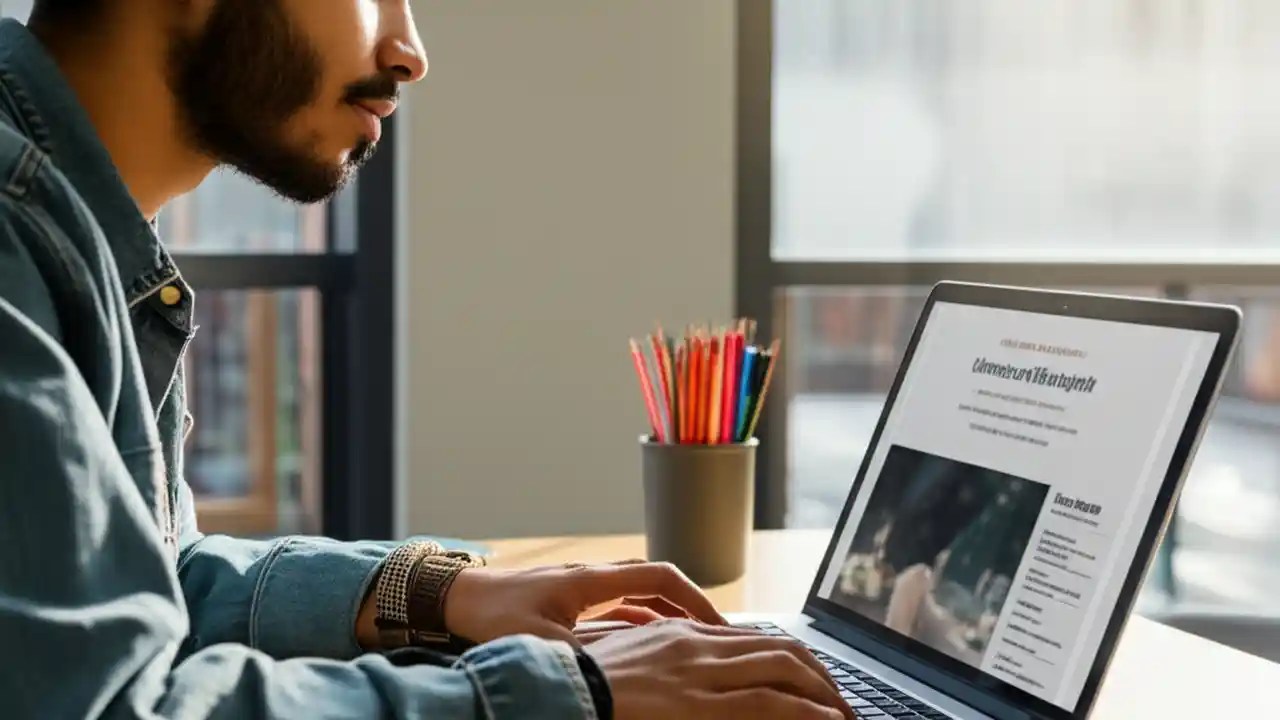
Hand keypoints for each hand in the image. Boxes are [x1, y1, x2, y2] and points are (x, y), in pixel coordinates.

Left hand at [442, 560, 725, 645]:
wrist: (454, 597)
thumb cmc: (491, 615)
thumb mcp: (540, 642)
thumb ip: (584, 654)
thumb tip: (619, 673)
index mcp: (592, 580)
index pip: (659, 577)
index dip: (694, 598)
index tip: (717, 625)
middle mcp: (593, 576)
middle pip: (657, 581)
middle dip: (691, 607)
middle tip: (717, 637)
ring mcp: (583, 585)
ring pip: (640, 593)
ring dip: (668, 614)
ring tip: (694, 643)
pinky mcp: (571, 599)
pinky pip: (620, 604)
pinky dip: (643, 619)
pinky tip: (650, 643)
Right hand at [587, 619, 854, 719]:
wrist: (553, 694)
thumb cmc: (578, 685)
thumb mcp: (624, 661)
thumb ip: (660, 661)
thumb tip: (680, 675)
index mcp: (677, 633)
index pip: (751, 638)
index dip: (789, 658)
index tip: (809, 680)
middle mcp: (696, 645)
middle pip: (777, 648)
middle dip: (817, 674)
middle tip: (838, 702)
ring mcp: (700, 673)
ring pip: (783, 670)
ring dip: (823, 693)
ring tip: (844, 714)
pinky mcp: (699, 706)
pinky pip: (767, 702)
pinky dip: (806, 710)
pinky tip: (827, 719)